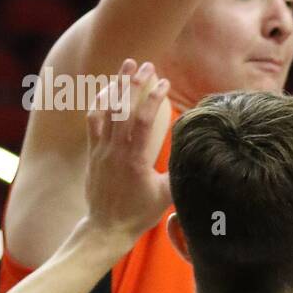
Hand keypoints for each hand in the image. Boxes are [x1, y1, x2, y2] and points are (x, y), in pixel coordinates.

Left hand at [83, 60, 172, 246]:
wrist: (106, 228)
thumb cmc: (140, 214)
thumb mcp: (165, 196)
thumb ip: (179, 172)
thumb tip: (199, 153)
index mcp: (135, 160)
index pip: (143, 121)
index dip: (153, 98)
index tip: (164, 82)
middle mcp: (115, 151)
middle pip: (124, 109)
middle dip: (135, 84)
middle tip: (146, 64)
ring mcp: (102, 151)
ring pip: (107, 111)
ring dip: (117, 86)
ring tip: (126, 66)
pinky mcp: (94, 154)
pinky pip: (94, 122)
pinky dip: (100, 103)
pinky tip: (107, 90)